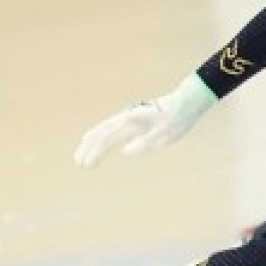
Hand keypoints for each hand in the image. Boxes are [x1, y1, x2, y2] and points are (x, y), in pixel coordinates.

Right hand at [74, 74, 216, 167]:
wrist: (187, 102)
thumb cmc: (177, 119)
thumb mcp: (164, 134)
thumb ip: (145, 143)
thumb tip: (125, 151)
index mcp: (132, 120)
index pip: (107, 138)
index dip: (95, 151)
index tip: (85, 163)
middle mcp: (127, 118)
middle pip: (102, 133)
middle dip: (89, 148)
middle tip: (78, 163)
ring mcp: (131, 118)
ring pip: (106, 131)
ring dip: (94, 143)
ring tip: (82, 155)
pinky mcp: (136, 121)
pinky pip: (115, 130)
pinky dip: (104, 137)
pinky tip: (101, 143)